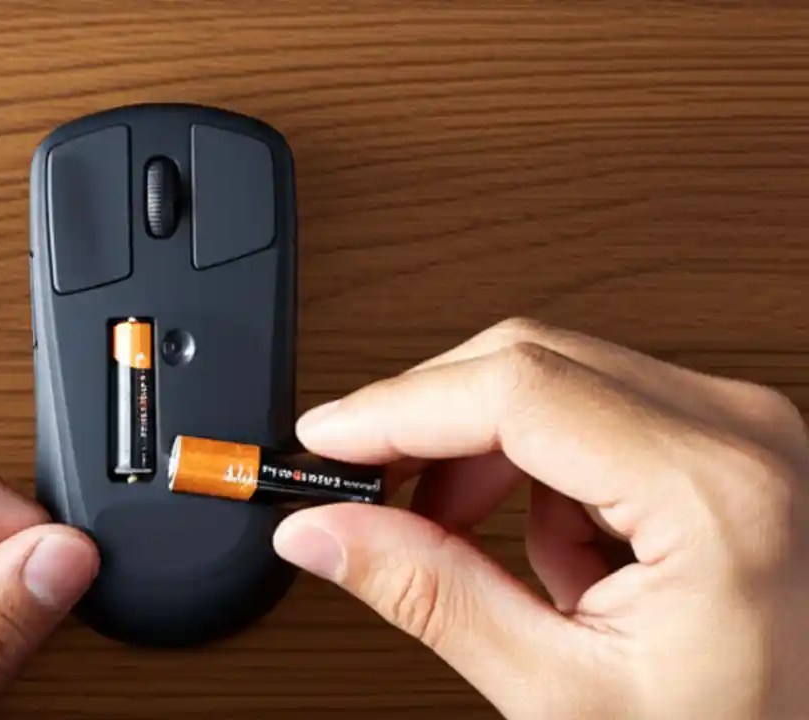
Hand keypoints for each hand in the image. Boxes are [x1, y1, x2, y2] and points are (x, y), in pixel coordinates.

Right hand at [273, 319, 807, 718]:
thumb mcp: (562, 693)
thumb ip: (429, 597)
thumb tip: (324, 530)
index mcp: (714, 493)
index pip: (515, 392)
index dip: (397, 407)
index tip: (328, 439)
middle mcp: (739, 433)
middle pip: (528, 361)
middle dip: (428, 426)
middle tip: (364, 489)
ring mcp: (737, 428)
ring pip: (553, 380)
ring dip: (486, 456)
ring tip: (477, 550)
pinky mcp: (723, 440)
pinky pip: (592, 412)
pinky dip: (542, 473)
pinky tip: (557, 556)